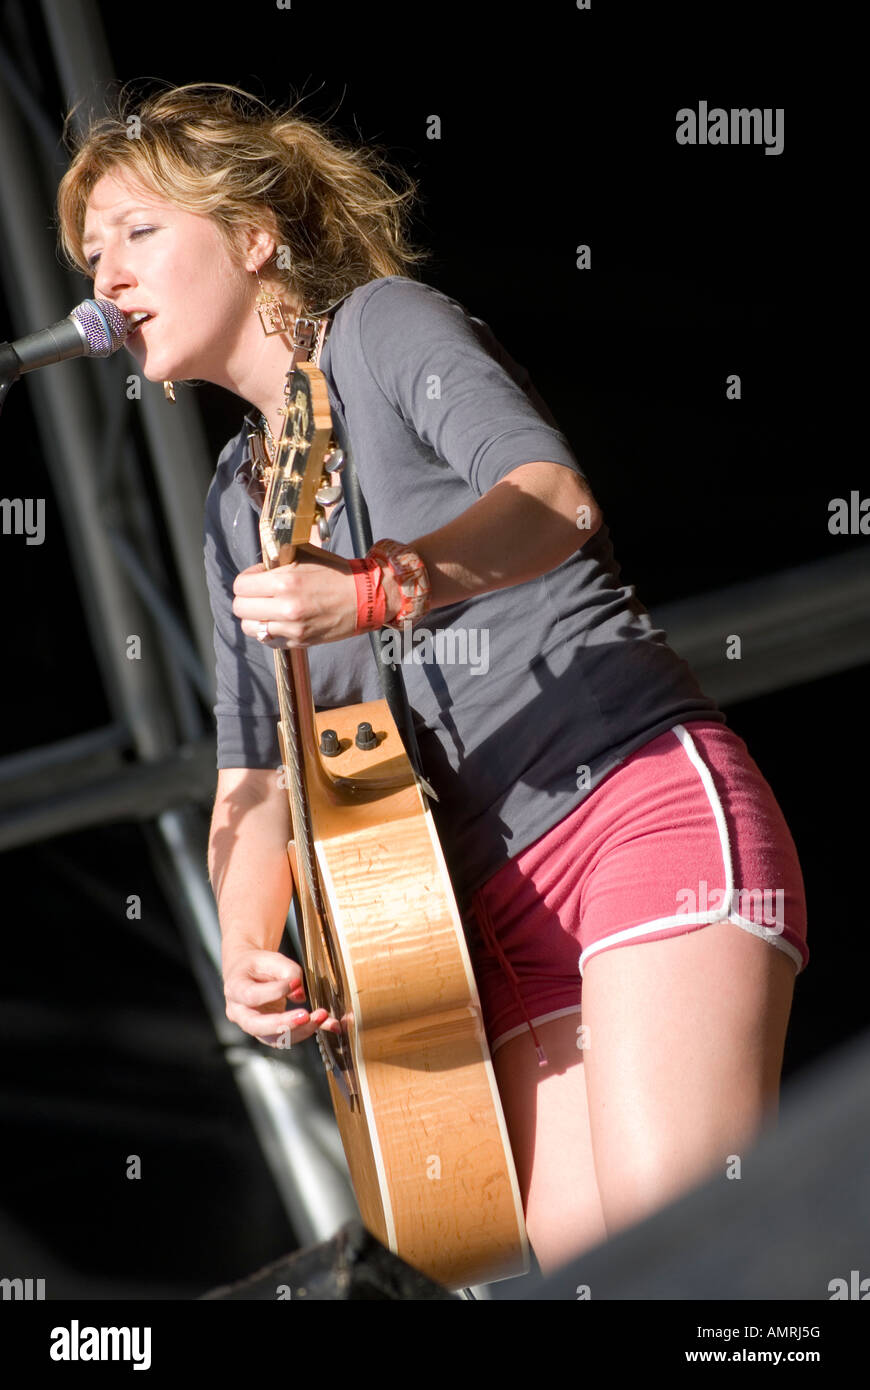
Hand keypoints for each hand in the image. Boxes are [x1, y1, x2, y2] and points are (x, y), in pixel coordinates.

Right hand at [223, 947, 341, 1049]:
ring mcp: (252, 1026)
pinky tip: (324, 1024)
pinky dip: (305, 1032)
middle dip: (283, 1024)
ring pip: (273, 1038)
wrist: (249, 973)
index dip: (274, 992)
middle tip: (306, 1015)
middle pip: (257, 1026)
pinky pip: (284, 1039)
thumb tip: (299, 995)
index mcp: (235, 989)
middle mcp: (239, 1012)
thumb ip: (288, 972)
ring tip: (321, 1017)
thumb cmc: (258, 965)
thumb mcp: (272, 959)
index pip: (252, 995)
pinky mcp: (267, 1033)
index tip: (295, 984)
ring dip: (299, 1031)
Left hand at [233, 546, 359, 647]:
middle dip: (246, 599)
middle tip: (259, 594)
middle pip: (240, 608)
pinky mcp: (298, 641)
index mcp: (284, 581)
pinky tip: (279, 621)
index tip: (256, 578)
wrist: (363, 598)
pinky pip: (267, 640)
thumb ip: (276, 561)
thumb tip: (257, 569)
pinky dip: (268, 631)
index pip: (240, 586)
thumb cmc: (334, 573)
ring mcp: (292, 628)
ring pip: (250, 627)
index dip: (246, 580)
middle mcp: (286, 607)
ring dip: (254, 618)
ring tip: (267, 609)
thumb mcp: (304, 555)